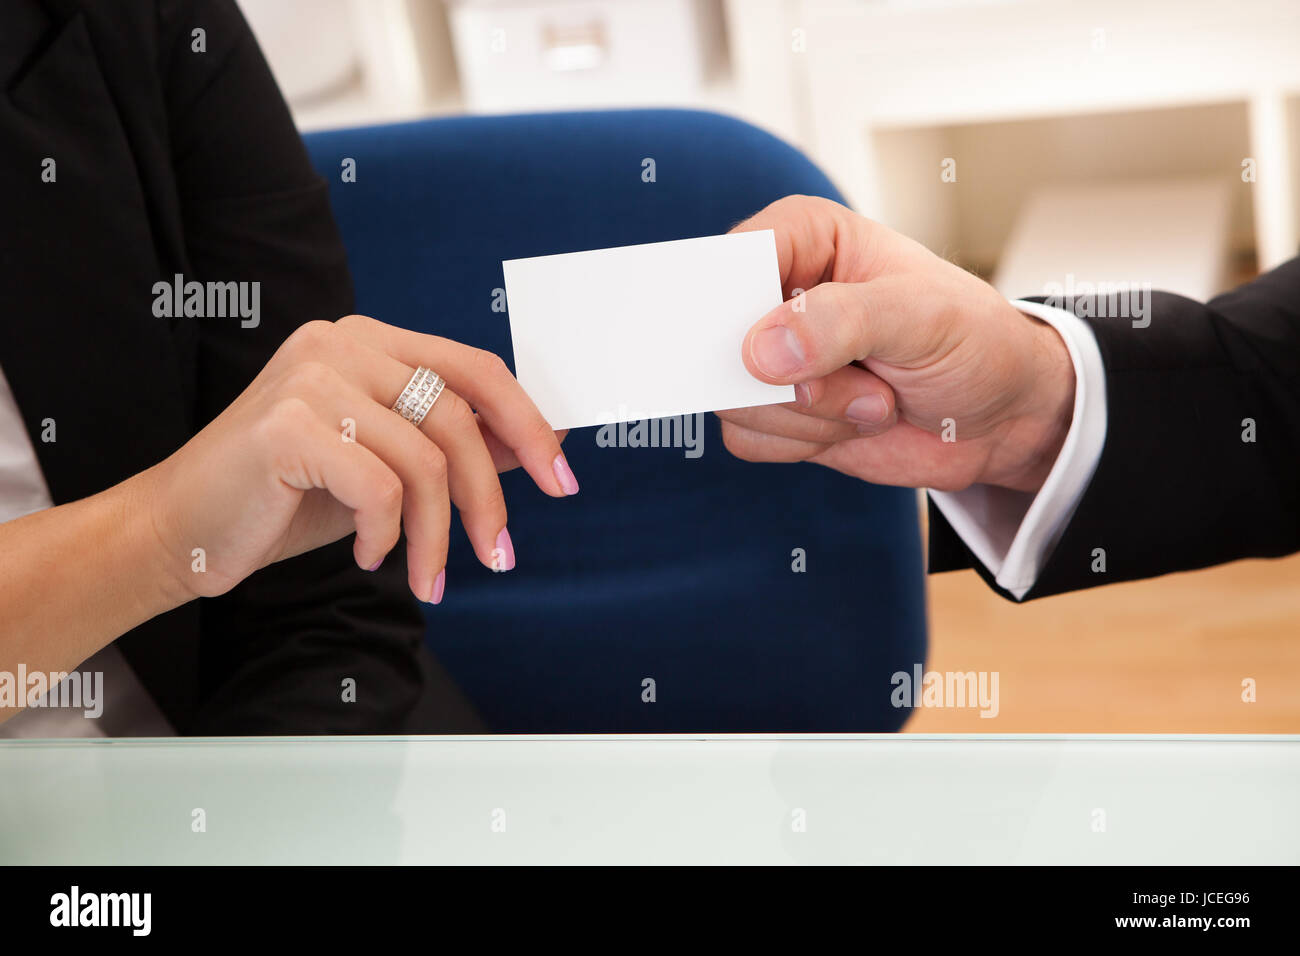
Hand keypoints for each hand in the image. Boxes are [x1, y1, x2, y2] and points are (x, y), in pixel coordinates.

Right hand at [141, 315, 578, 603]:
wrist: (181, 530)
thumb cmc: (286, 498)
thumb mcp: (387, 468)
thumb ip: (455, 445)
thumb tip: (537, 442)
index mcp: (371, 342)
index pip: (476, 370)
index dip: (529, 424)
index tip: (562, 479)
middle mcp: (343, 343)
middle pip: (460, 417)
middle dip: (490, 499)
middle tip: (501, 557)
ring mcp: (312, 377)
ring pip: (425, 460)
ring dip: (436, 536)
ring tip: (427, 577)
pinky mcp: (286, 425)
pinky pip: (379, 487)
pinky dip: (385, 536)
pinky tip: (365, 554)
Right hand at [716, 195, 1074, 493]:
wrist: (1000, 417)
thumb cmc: (973, 341)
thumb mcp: (923, 317)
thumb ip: (842, 321)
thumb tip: (761, 351)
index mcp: (803, 237)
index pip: (732, 261)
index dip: (741, 311)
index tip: (771, 352)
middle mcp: (775, 292)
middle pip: (717, 339)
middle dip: (786, 379)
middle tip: (854, 378)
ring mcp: (770, 356)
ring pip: (732, 396)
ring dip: (810, 416)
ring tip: (874, 398)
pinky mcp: (774, 409)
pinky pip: (746, 435)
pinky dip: (803, 442)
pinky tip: (851, 422)